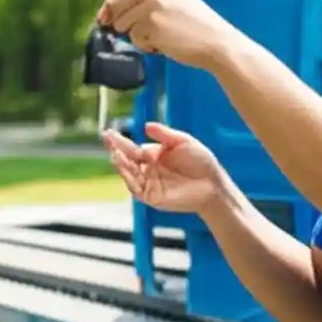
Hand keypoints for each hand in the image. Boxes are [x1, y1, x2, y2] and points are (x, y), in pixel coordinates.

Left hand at [97, 0, 242, 70]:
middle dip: (116, 21)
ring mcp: (153, 3)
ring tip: (162, 38)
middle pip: (116, 3)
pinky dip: (146, 46)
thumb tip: (107, 14)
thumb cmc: (196, 29)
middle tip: (128, 34)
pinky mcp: (152, 21)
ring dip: (137, 36)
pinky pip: (134, 38)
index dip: (110, 6)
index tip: (105, 19)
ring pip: (123, 23)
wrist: (218, 43)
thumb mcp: (173, 3)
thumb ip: (145, 1)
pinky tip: (166, 45)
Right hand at [104, 122, 224, 213]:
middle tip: (108, 139)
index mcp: (154, 155)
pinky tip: (125, 168)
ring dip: (120, 163)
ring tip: (115, 153)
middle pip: (127, 160)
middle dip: (116, 150)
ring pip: (129, 174)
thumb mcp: (183, 142)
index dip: (119, 141)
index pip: (132, 147)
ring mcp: (149, 183)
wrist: (213, 184)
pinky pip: (136, 188)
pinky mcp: (152, 196)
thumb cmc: (201, 161)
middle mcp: (148, 169)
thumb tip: (146, 125)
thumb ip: (165, 134)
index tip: (108, 133)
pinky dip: (129, 179)